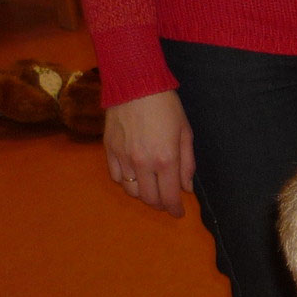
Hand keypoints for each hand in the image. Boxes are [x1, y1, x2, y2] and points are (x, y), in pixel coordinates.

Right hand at [104, 90, 194, 216]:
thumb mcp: (186, 133)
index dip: (175, 209)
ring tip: (151, 187)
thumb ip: (187, 164)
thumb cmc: (166, 106)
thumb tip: (186, 188)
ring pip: (131, 191)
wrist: (134, 83)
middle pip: (149, 198)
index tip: (178, 212)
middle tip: (166, 201)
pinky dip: (126, 181)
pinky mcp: (109, 149)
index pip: (170, 197)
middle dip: (160, 204)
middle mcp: (143, 163)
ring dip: (143, 194)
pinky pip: (116, 176)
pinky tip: (134, 175)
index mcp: (166, 160)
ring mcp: (124, 157)